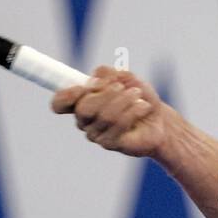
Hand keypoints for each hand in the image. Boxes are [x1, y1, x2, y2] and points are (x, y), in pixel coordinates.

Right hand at [50, 66, 171, 158]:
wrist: (158, 119)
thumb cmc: (137, 97)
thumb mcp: (126, 78)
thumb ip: (110, 74)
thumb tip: (101, 76)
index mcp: (81, 101)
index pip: (59, 103)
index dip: (66, 95)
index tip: (82, 87)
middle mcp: (84, 120)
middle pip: (83, 108)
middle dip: (105, 93)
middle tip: (121, 86)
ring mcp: (95, 134)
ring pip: (104, 116)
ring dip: (123, 100)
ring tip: (137, 94)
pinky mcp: (110, 144)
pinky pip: (118, 125)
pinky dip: (133, 111)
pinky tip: (143, 106)